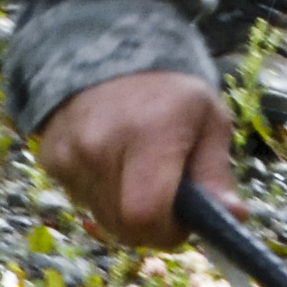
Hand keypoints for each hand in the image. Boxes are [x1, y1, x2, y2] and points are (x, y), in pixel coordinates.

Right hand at [34, 71, 235, 248]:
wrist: (109, 53)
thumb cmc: (171, 95)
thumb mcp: (209, 122)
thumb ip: (216, 175)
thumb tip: (234, 217)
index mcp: (149, 132)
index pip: (146, 214)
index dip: (167, 233)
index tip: (183, 224)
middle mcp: (100, 144)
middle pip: (124, 226)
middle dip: (151, 227)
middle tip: (167, 200)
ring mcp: (70, 153)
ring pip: (103, 218)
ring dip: (126, 211)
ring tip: (139, 172)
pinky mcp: (51, 160)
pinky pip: (82, 201)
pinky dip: (103, 194)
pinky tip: (114, 162)